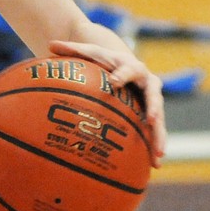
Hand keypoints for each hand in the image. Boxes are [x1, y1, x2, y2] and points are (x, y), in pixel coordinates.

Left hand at [49, 39, 167, 166]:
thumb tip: (49, 44)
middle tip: (152, 121)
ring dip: (160, 136)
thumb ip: (71, 49)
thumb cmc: (101, 58)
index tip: (114, 81)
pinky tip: (154, 166)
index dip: (123, 75)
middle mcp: (147, 83)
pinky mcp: (150, 114)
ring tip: (159, 156)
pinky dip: (154, 146)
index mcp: (132, 66)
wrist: (121, 62)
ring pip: (159, 119)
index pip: (129, 69)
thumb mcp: (88, 52)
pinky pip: (154, 131)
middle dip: (155, 110)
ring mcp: (151, 100)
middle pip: (155, 97)